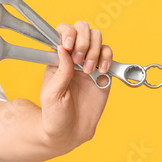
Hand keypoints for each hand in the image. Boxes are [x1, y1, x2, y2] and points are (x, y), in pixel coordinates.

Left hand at [39, 21, 110, 148]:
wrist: (70, 132)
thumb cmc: (55, 114)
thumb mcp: (52, 94)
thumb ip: (60, 71)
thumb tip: (63, 48)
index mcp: (57, 59)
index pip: (62, 32)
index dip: (67, 33)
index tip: (67, 46)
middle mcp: (73, 57)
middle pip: (82, 29)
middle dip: (82, 40)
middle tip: (78, 60)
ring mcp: (89, 62)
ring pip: (97, 38)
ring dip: (94, 50)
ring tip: (87, 70)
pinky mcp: (103, 72)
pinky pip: (109, 55)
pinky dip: (107, 58)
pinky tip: (100, 71)